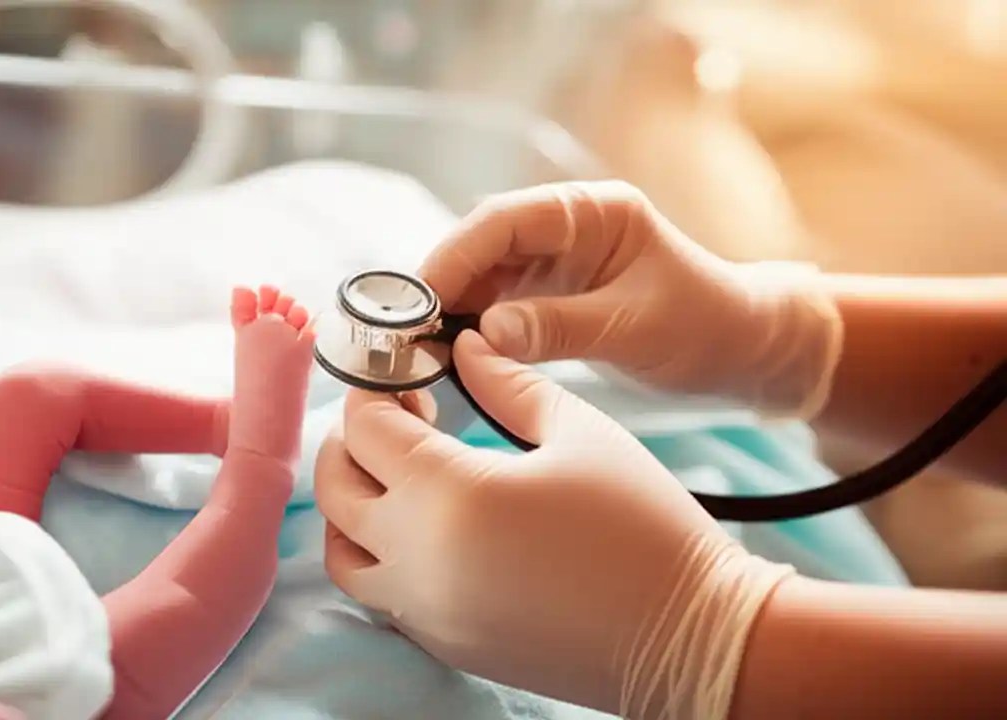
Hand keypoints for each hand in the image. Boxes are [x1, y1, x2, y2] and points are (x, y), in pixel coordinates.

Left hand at [316, 331, 792, 717]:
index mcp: (448, 493)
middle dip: (352, 442)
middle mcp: (417, 558)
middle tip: (401, 420)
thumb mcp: (578, 431)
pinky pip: (378, 593)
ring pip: (341, 551)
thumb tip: (465, 346)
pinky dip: (379, 555)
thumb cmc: (643, 522)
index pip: (366, 428)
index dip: (378, 392)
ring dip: (353, 504)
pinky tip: (427, 530)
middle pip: (334, 487)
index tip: (409, 380)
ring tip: (401, 477)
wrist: (689, 635)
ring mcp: (424, 610)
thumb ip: (508, 382)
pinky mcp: (443, 644)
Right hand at [418, 181, 841, 417]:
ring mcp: (555, 260)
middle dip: (443, 283)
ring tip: (420, 348)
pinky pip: (496, 303)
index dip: (457, 255)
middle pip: (483, 244)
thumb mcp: (634, 328)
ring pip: (482, 275)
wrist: (744, 350)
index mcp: (593, 212)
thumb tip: (485, 334)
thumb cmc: (706, 325)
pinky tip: (450, 353)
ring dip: (451, 308)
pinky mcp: (549, 293)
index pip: (506, 220)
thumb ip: (558, 327)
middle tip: (406, 332)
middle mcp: (566, 227)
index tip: (422, 299)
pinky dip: (471, 327)